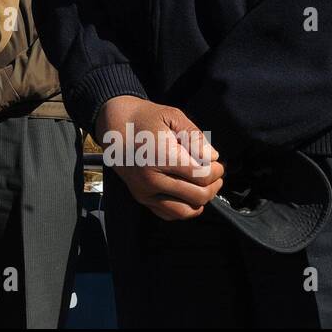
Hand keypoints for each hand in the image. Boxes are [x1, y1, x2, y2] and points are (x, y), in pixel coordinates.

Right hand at [95, 95, 223, 220]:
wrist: (114, 127)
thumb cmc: (145, 118)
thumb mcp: (172, 116)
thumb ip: (195, 137)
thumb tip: (212, 158)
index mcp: (160, 156)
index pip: (201, 175)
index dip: (216, 170)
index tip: (217, 162)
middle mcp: (151, 178)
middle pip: (197, 195)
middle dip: (213, 185)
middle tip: (215, 173)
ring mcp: (145, 191)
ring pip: (185, 211)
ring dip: (201, 200)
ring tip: (204, 186)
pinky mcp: (141, 198)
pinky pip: (169, 214)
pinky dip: (184, 209)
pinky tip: (188, 195)